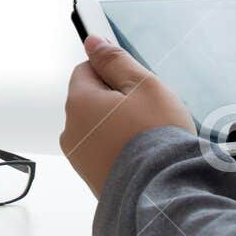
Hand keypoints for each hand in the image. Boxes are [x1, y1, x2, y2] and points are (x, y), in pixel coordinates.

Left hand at [61, 36, 193, 196]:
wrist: (164, 193)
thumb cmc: (157, 138)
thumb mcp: (144, 85)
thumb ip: (115, 60)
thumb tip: (92, 42)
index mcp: (78, 103)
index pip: (85, 70)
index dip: (113, 72)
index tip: (134, 82)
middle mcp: (71, 130)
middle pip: (92, 100)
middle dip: (117, 101)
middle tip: (148, 112)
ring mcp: (79, 157)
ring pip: (99, 127)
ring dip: (119, 126)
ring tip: (148, 136)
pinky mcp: (92, 177)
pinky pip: (104, 151)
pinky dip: (120, 149)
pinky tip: (142, 154)